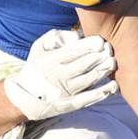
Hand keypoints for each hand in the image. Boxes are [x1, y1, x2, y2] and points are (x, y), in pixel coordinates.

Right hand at [2, 29, 117, 120]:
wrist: (24, 97)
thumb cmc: (35, 68)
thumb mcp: (38, 49)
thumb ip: (53, 37)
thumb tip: (74, 35)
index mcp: (52, 61)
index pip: (73, 52)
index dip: (88, 46)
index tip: (100, 41)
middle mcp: (59, 76)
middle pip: (83, 65)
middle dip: (98, 56)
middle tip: (110, 50)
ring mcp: (66, 91)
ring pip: (88, 80)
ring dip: (102, 71)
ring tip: (113, 63)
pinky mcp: (71, 103)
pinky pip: (88, 98)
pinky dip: (101, 93)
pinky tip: (113, 86)